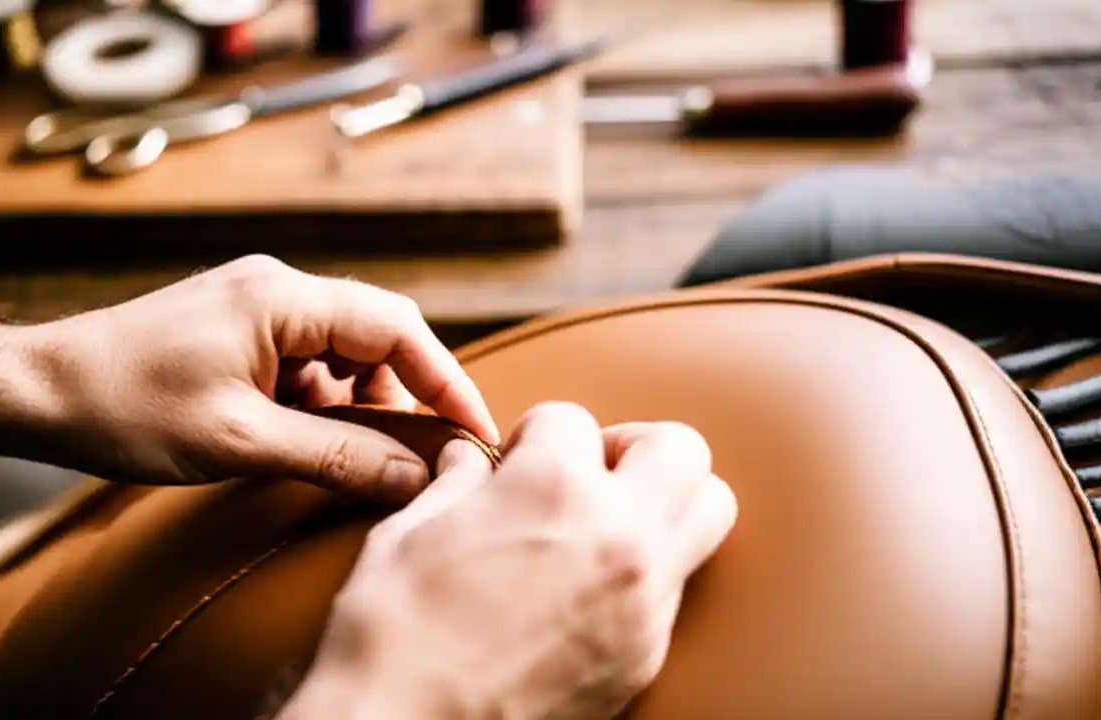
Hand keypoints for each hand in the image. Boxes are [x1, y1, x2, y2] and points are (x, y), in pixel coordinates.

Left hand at [29, 255, 497, 499]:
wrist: (40, 390)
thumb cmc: (125, 407)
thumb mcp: (240, 442)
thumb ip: (337, 456)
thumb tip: (415, 477)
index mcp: (282, 298)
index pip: (396, 326)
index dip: (445, 379)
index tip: (475, 429)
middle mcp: (276, 289)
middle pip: (376, 336)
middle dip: (400, 397)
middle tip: (409, 456)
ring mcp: (256, 307)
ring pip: (342, 353)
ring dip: (354, 405)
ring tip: (336, 454)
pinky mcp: (239, 331)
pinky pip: (306, 363)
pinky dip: (317, 404)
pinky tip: (294, 440)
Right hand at [279, 403, 737, 719]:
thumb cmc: (394, 635)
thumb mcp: (408, 534)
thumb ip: (455, 484)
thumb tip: (466, 461)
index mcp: (553, 487)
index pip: (573, 417)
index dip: (534, 435)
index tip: (514, 462)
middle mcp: (617, 534)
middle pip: (681, 449)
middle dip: (634, 447)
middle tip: (588, 471)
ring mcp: (644, 600)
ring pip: (706, 514)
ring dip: (662, 502)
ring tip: (604, 523)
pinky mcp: (647, 654)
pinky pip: (675, 586)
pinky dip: (645, 570)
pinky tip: (589, 587)